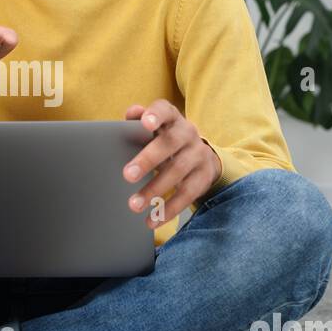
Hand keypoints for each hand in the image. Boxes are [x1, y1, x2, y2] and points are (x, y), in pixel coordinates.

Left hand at [122, 100, 222, 228]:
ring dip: (154, 190)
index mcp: (172, 119)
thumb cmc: (166, 140)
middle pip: (170, 144)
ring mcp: (199, 155)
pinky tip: (152, 219)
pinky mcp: (204, 177)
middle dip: (148, 160)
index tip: (146, 123)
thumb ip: (139, 121)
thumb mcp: (156, 129)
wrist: (202, 156)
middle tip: (127, 175)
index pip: (165, 111)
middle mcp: (188, 134)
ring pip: (178, 172)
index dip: (156, 115)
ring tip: (134, 205)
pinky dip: (169, 209)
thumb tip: (132, 112)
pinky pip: (187, 194)